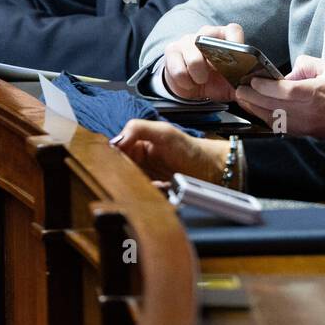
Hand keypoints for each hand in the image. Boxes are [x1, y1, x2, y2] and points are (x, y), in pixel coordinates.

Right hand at [111, 119, 227, 182]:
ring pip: (130, 185)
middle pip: (120, 171)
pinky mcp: (153, 192)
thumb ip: (137, 129)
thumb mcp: (164, 132)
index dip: (114, 158)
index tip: (120, 162)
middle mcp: (139, 161)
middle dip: (128, 174)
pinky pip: (143, 195)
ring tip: (155, 180)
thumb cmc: (190, 149)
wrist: (210, 169)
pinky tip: (162, 187)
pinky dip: (151, 192)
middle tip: (139, 173)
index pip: (115, 151)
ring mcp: (146, 177)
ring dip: (140, 184)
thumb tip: (115, 141)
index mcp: (137, 144)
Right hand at [162, 24, 244, 101]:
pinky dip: (186, 82)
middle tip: (215, 73)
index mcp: (225, 37)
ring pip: (193, 56)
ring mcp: (187, 40)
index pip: (233, 30)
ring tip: (201, 80)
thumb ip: (245, 84)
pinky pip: (179, 69)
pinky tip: (189, 82)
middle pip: (209, 38)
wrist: (191, 87)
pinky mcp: (172, 50)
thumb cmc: (216, 81)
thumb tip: (254, 88)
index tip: (235, 61)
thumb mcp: (233, 84)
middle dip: (213, 61)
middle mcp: (206, 34)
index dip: (235, 44)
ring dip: (199, 75)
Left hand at [234, 55, 324, 137]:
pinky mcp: (302, 134)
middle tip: (239, 89)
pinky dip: (265, 119)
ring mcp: (304, 126)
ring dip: (255, 109)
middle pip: (273, 106)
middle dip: (252, 98)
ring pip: (272, 119)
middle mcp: (307, 112)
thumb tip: (287, 73)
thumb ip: (306, 65)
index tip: (253, 80)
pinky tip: (257, 111)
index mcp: (315, 93)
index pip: (285, 91)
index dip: (266, 87)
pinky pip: (279, 127)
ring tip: (244, 99)